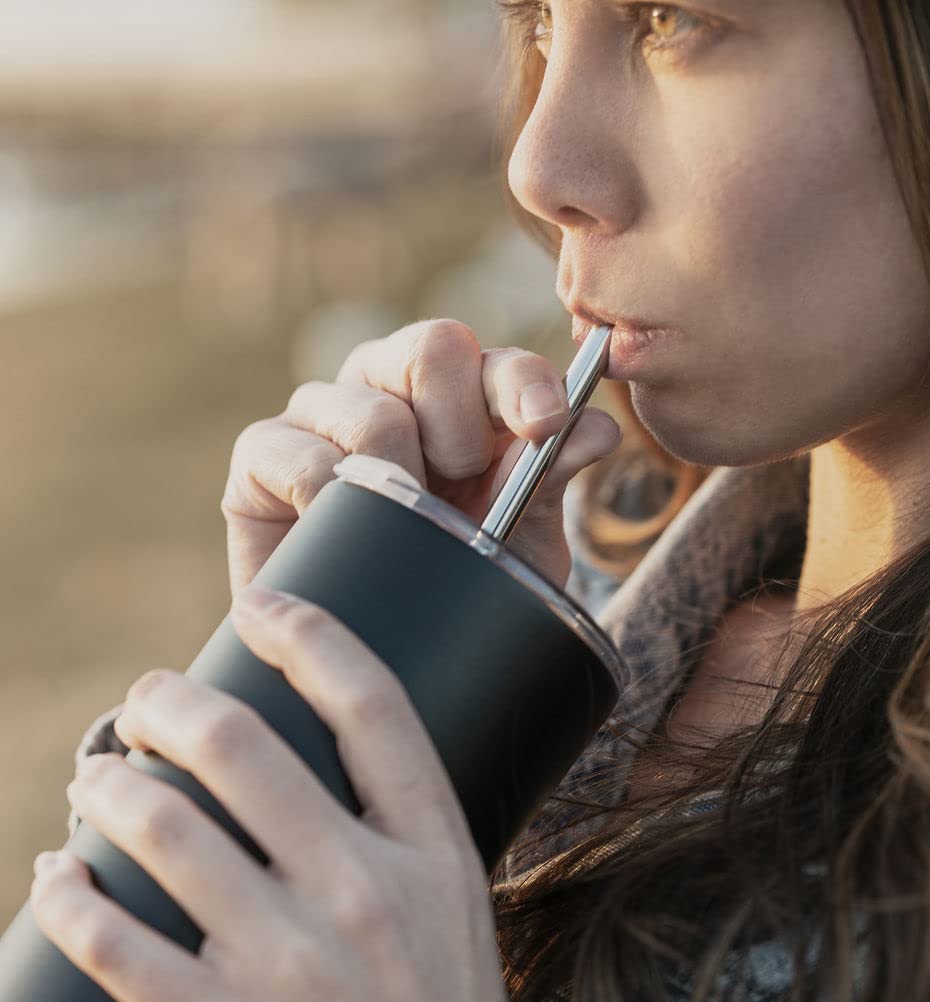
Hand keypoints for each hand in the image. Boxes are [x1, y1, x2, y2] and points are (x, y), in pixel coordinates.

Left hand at [31, 586, 509, 1001]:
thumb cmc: (438, 997)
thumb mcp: (455, 899)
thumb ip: (399, 824)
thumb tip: (312, 744)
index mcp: (431, 848)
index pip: (370, 704)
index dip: (307, 634)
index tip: (258, 603)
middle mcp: (363, 894)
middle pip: (242, 746)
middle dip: (167, 700)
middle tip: (145, 698)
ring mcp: (289, 967)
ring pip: (163, 828)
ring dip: (108, 782)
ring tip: (96, 771)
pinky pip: (115, 947)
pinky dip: (68, 897)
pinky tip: (57, 874)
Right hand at [221, 318, 621, 593]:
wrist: (367, 654)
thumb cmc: (449, 585)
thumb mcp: (515, 540)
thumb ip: (546, 479)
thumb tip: (597, 426)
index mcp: (454, 397)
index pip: (493, 358)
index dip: (524, 384)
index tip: (547, 426)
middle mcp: (387, 387)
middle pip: (433, 347)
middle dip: (464, 426)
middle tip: (461, 486)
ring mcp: (321, 415)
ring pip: (373, 410)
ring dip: (403, 476)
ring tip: (403, 524)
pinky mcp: (260, 454)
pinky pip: (295, 452)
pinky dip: (327, 495)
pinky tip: (341, 529)